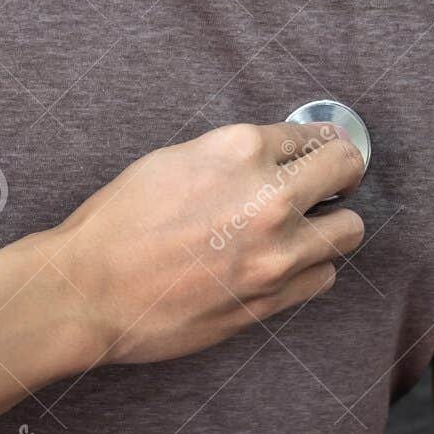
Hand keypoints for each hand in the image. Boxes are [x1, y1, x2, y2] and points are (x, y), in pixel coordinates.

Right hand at [0, 122, 364, 428]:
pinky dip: (307, 270)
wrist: (86, 290)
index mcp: (239, 150)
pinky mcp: (270, 297)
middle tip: (323, 187)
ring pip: (347, 231)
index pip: (313, 136)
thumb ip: (228, 158)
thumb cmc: (114, 226)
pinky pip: (323, 277)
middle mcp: (268, 197)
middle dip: (338, 175)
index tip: (314, 155)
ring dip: (327, 228)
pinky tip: (276, 267)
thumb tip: (268, 159)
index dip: (313, 146)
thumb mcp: (169, 162)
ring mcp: (275, 252)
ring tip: (296, 234)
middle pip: (347, 170)